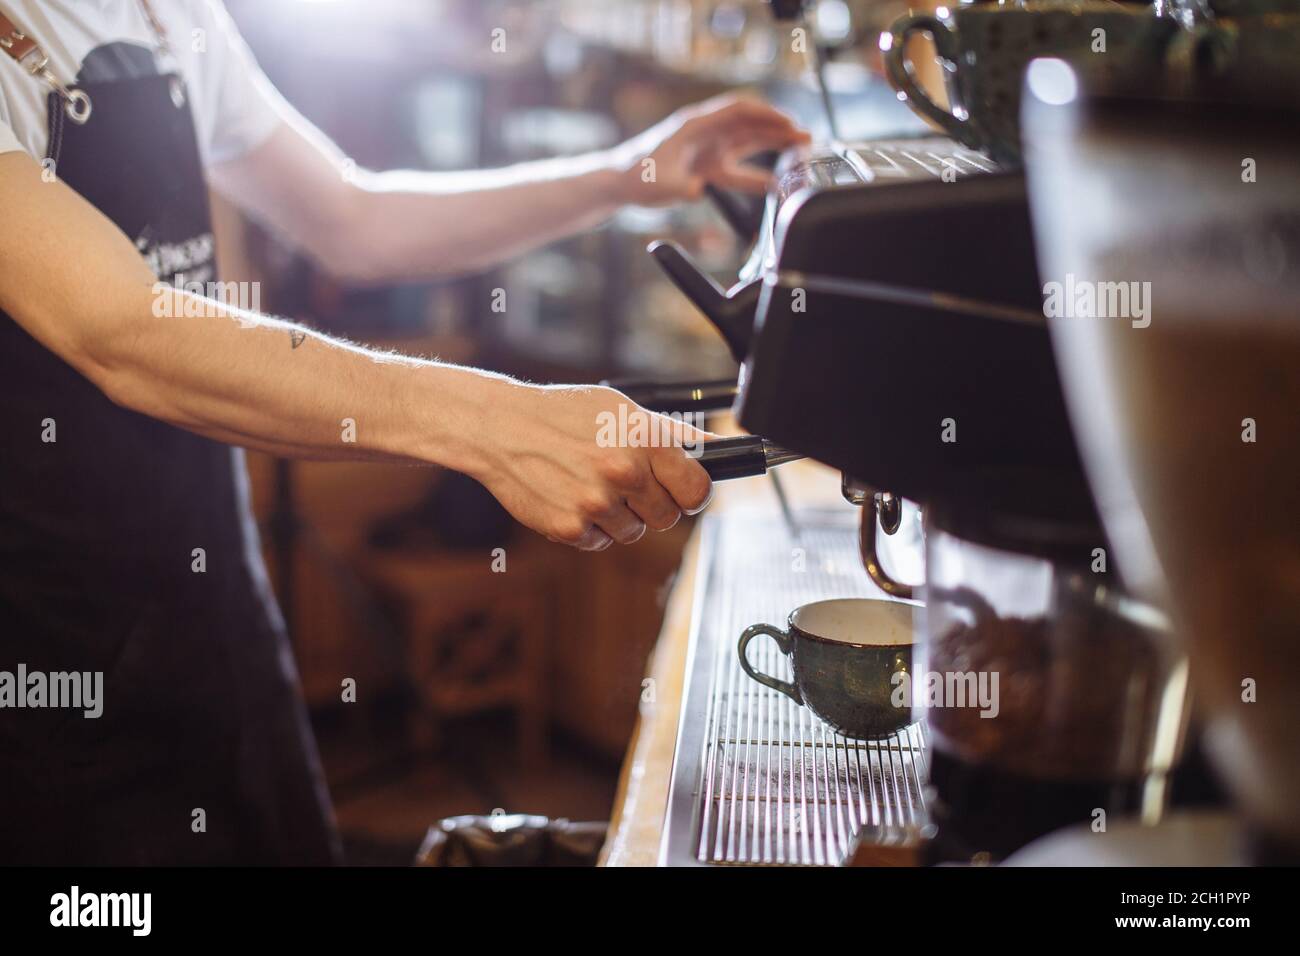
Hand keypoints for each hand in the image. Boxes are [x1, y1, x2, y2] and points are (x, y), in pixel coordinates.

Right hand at [474, 384, 715, 550]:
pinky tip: (571, 496)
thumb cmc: (563, 414)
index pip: (698, 489)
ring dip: (619, 516)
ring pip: (633, 532)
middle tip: (628, 484)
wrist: (502, 428)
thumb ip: (670, 432)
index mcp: (645, 440)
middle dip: (653, 504)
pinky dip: (590, 527)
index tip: (683, 490)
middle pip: (668, 517)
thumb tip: (718, 448)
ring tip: (592, 485)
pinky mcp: (569, 527)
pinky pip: (599, 542)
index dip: (692, 492)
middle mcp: (624, 473)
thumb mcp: (622, 409)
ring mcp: (596, 504)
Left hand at [609, 94, 810, 205]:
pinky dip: (758, 175)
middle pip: (750, 125)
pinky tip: (775, 184)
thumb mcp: (658, 183)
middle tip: (805, 138)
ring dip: (774, 147)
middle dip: (778, 129)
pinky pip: (739, 169)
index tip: (788, 123)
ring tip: (801, 152)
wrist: (620, 183)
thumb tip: (697, 190)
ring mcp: (708, 150)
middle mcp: (706, 133)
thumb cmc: (636, 176)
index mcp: (695, 125)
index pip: (738, 110)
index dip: (765, 114)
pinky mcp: (707, 168)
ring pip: (748, 144)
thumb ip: (680, 186)